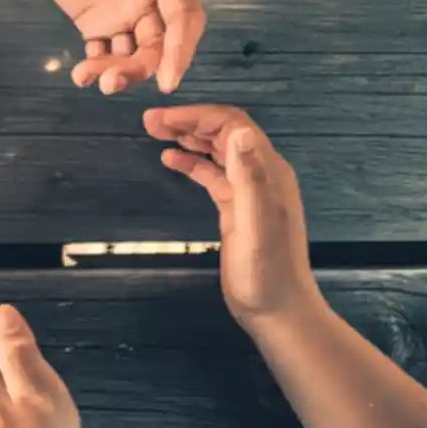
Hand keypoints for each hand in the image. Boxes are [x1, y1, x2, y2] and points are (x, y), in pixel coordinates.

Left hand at [11, 0, 204, 94]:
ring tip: (89, 77)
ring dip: (119, 71)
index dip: (179, 50)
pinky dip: (97, 66)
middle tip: (112, 83)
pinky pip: (105, 52)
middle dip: (143, 68)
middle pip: (161, 43)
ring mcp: (127, 9)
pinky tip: (81, 75)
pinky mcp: (98, 19)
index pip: (183, 15)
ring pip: (135, 53)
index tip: (168, 80)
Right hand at [143, 106, 324, 328]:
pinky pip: (213, 175)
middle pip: (224, 132)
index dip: (197, 116)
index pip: (232, 125)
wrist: (277, 310)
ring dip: (188, 138)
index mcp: (268, 171)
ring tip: (154, 133)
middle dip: (188, 122)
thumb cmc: (266, 272)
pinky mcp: (236, 209)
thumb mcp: (256, 224)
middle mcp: (261, 174)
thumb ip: (249, 177)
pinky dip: (192, 163)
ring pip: (217, 151)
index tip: (161, 119)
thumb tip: (237, 132)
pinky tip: (170, 160)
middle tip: (149, 122)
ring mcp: (249, 192)